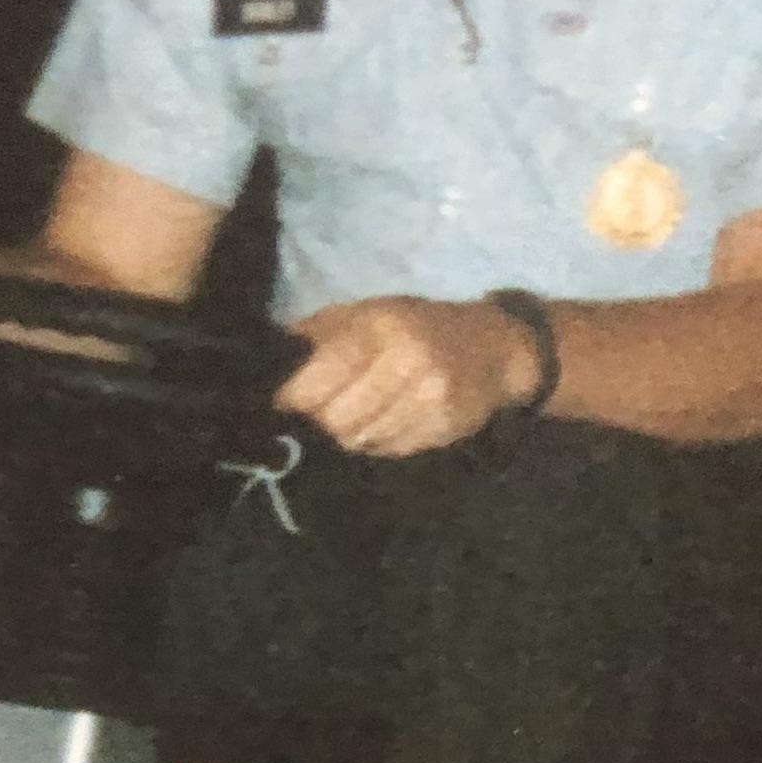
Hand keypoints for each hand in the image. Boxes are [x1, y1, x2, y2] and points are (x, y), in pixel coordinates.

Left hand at [278, 295, 537, 456]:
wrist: (493, 346)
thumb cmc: (415, 325)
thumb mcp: (366, 313)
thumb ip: (319, 336)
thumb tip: (268, 362)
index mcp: (380, 327)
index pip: (319, 378)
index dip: (293, 399)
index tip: (284, 402)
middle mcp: (407, 360)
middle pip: (336, 418)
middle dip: (321, 421)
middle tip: (321, 413)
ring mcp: (431, 397)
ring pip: (361, 439)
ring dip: (350, 434)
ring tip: (357, 413)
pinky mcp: (445, 426)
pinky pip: (390, 450)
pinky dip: (379, 442)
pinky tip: (386, 421)